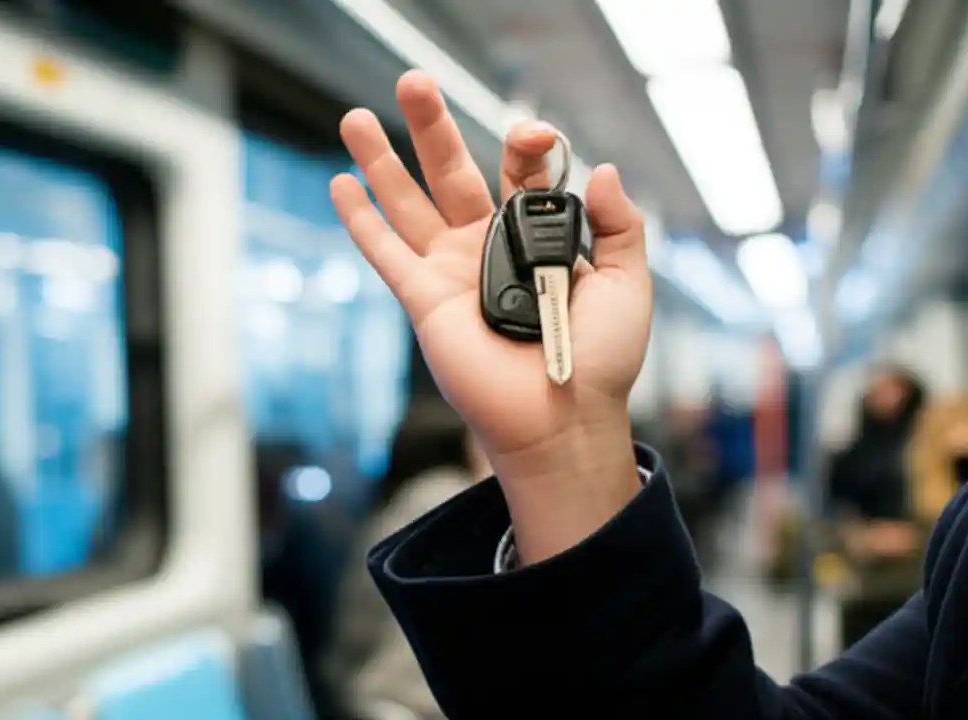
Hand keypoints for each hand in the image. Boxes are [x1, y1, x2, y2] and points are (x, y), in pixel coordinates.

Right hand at [330, 71, 652, 560]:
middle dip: (432, 124)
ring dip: (382, 159)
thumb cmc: (599, 359)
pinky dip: (360, 220)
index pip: (519, 171)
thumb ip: (618, 225)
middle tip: (412, 78)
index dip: (526, 144)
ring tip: (356, 116)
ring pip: (409, 202)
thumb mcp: (627, 283)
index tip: (533, 135)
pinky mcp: (424, 299)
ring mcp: (451, 269)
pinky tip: (341, 185)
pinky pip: (386, 252)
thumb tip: (602, 169)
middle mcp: (486, 244)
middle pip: (452, 170)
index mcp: (535, 235)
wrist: (561, 418)